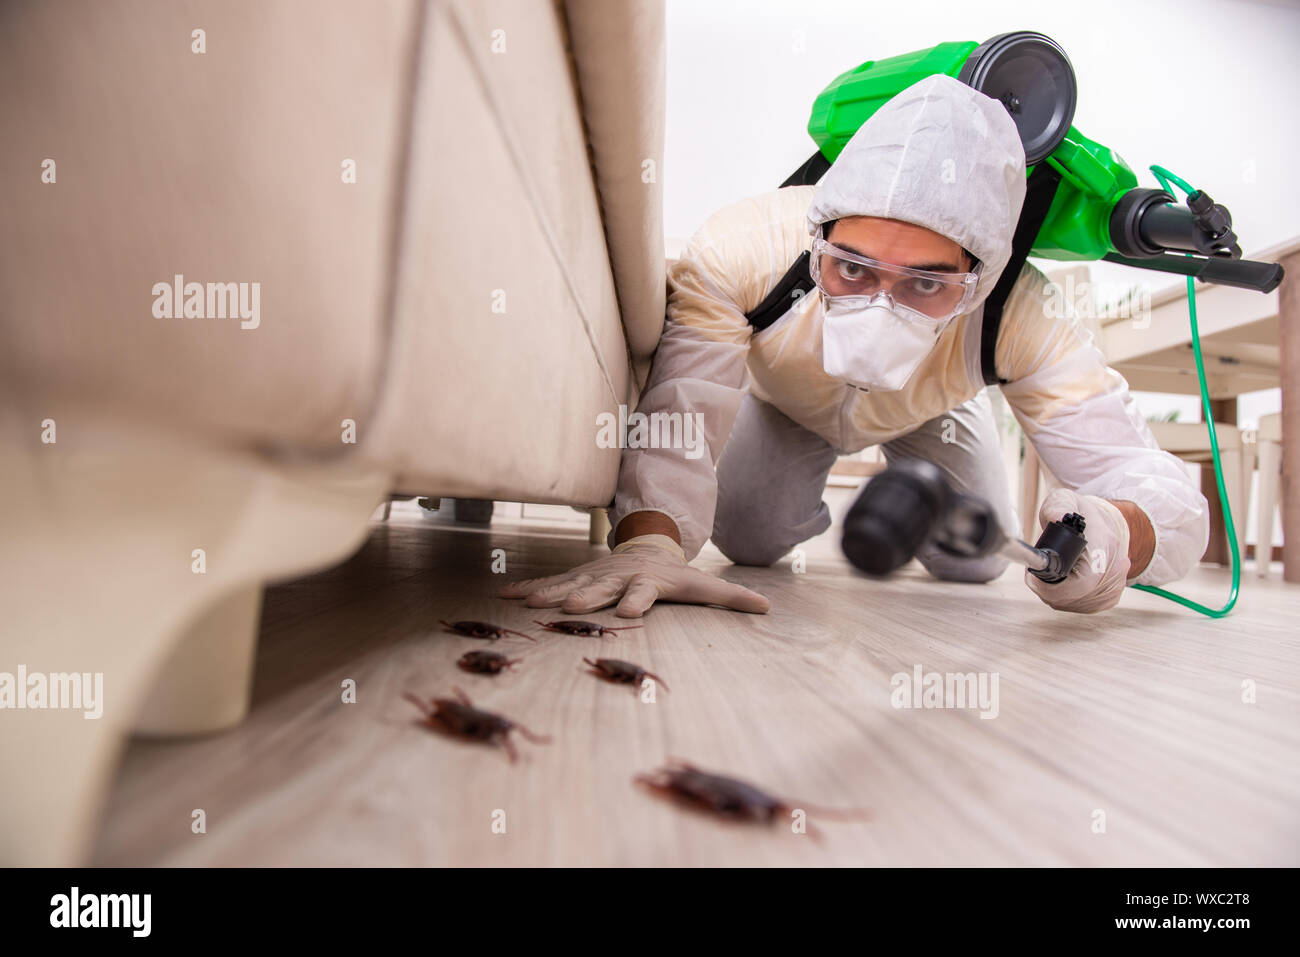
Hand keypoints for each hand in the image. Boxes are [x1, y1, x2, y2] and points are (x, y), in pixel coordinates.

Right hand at [498, 534, 770, 617]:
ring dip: (549, 595)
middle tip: (574, 606)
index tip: (628, 612)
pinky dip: (528, 589)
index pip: (644, 592)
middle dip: (588, 596)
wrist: (647, 546)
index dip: (638, 600)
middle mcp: (617, 578)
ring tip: (528, 606)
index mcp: (648, 581)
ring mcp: (593, 576)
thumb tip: (768, 607)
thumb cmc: (678, 574)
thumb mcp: (705, 585)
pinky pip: (549, 583)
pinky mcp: (575, 577)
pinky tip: (506, 597)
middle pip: (602, 588)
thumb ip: (732, 598)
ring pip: (569, 584)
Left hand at [1027, 489, 1130, 613]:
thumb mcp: (1065, 500)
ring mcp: (1115, 585)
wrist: (1105, 525)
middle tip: (1034, 577)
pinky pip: (1085, 607)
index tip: (1034, 577)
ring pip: (1078, 604)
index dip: (1055, 586)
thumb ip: (1057, 507)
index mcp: (1104, 546)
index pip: (1084, 581)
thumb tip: (1055, 518)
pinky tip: (1060, 586)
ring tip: (1046, 579)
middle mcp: (1115, 568)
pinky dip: (1068, 600)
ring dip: (1056, 596)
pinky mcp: (1111, 597)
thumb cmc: (1081, 514)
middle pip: (1076, 596)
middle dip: (1048, 590)